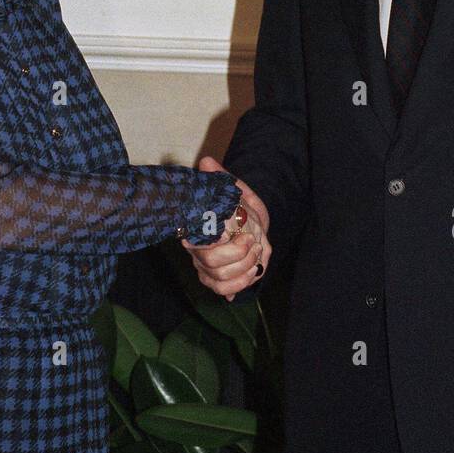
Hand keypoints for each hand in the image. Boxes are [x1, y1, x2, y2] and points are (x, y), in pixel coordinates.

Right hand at [181, 157, 270, 300]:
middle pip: (210, 263)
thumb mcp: (233, 189)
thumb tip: (206, 162)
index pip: (197, 243)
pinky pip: (224, 290)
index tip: (236, 234)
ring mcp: (206, 268)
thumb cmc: (238, 206)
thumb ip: (220, 178)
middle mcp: (198, 252)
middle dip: (237, 255)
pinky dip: (241, 284)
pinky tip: (253, 271)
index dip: (217, 244)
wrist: (249, 222)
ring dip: (243, 268)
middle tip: (252, 242)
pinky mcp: (217, 280)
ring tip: (256, 253)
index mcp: (198, 230)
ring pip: (218, 279)